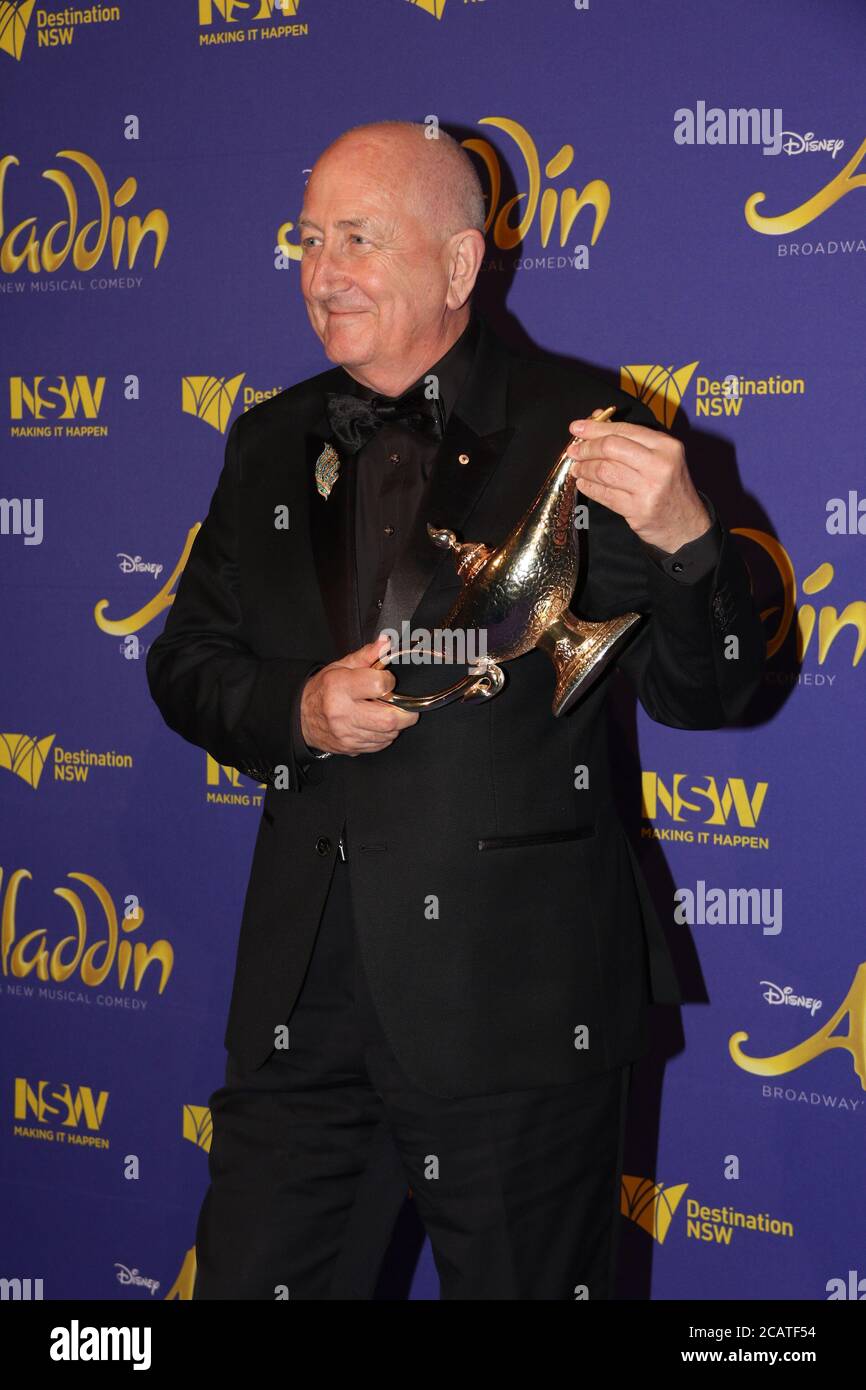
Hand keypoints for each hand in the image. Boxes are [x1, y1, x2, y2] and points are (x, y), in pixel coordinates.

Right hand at [300, 634, 418, 755]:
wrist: (302, 717)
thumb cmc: (323, 689)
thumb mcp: (340, 666)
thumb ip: (367, 655)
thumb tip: (386, 643)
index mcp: (339, 687)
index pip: (379, 685)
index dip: (390, 681)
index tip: (387, 680)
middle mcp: (343, 713)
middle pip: (389, 719)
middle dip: (405, 711)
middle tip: (402, 703)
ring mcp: (347, 734)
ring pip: (388, 734)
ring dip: (396, 724)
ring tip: (386, 711)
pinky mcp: (352, 748)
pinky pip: (381, 744)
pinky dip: (386, 735)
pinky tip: (377, 724)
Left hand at [566, 411, 710, 552]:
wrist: (686, 526)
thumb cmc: (669, 488)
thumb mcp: (661, 458)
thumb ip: (631, 440)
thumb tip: (596, 422)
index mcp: (666, 446)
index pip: (624, 431)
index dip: (596, 428)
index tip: (577, 427)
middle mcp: (660, 465)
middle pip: (611, 448)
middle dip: (587, 448)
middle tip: (574, 451)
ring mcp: (649, 489)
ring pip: (605, 471)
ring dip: (585, 469)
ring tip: (577, 468)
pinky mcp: (638, 510)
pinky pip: (605, 495)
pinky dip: (590, 488)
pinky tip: (583, 484)